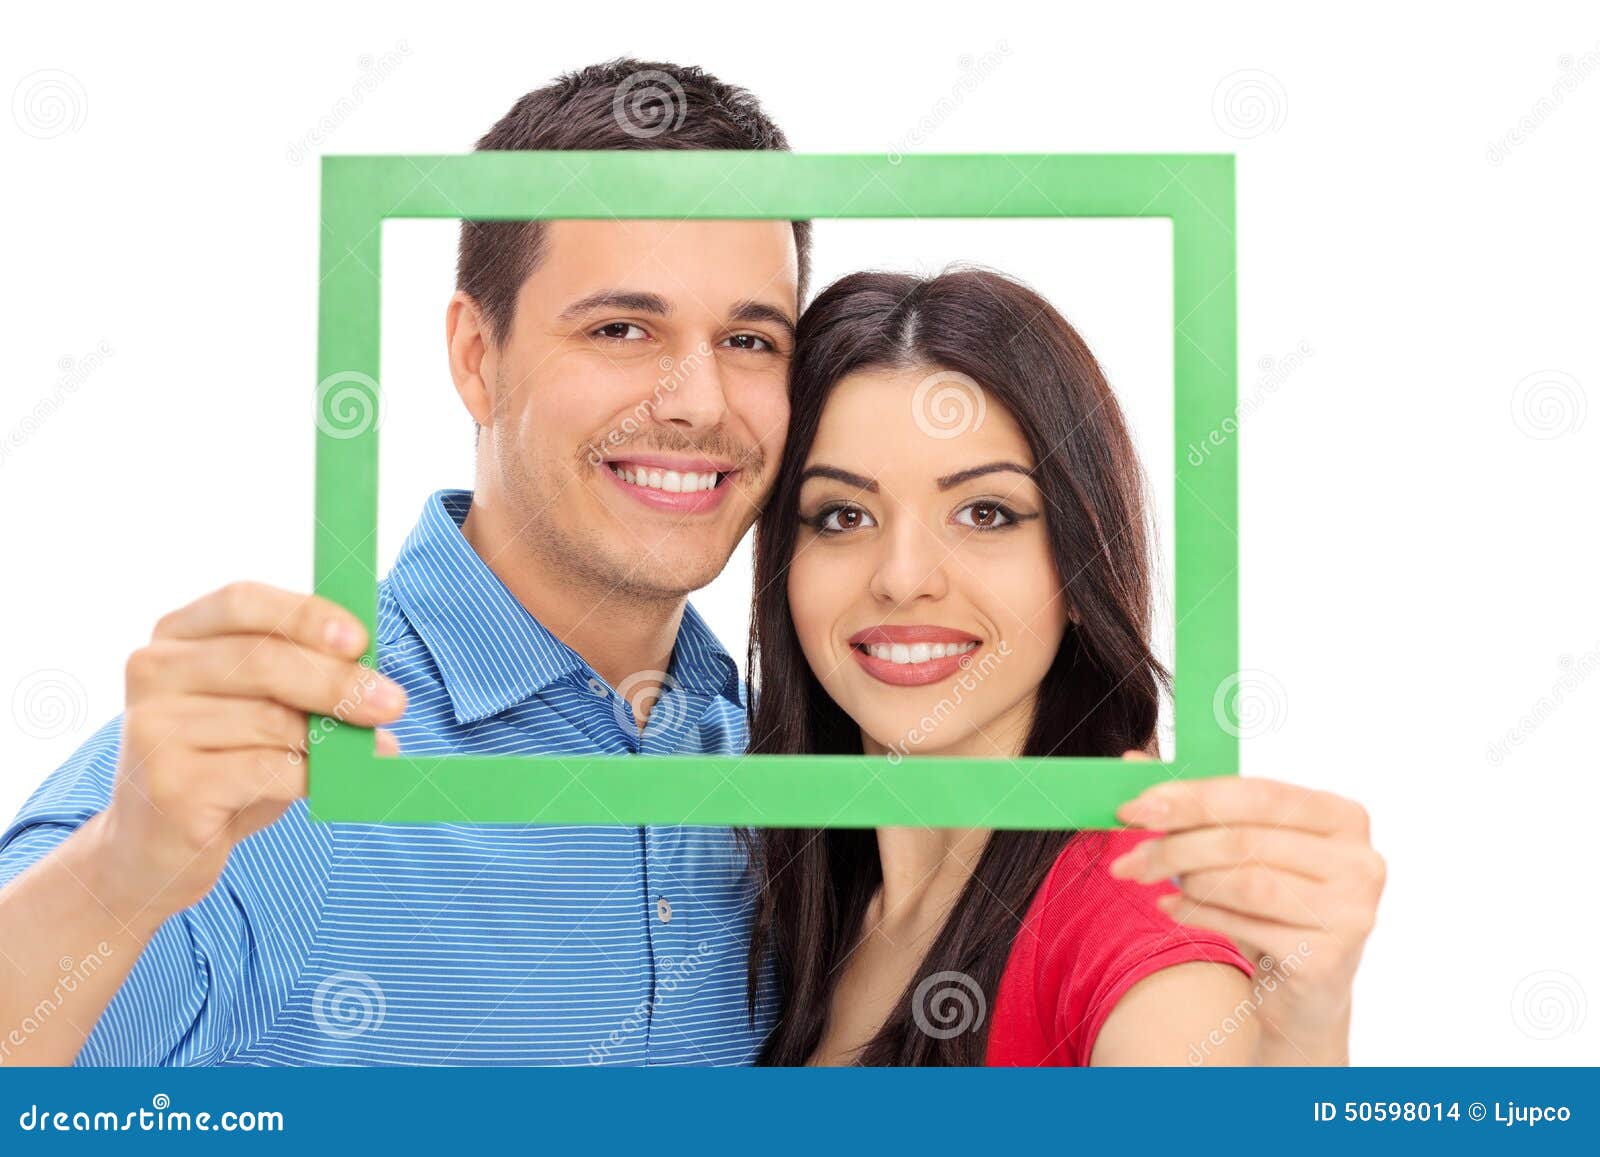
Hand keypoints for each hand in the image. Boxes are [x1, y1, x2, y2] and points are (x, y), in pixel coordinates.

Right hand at [102, 582, 404, 918]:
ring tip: (361, 752)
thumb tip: (383, 695)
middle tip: (393, 704)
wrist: (156, 847)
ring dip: (330, 737)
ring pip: (270, 719)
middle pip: (263, 660)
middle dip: (338, 682)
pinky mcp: (169, 784)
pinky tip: (328, 782)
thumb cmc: (224, 764)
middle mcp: (154, 671)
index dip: (306, 616)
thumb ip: (307, 687)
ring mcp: (153, 728)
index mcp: (177, 635)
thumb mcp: (265, 712)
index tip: (361, 641)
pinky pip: (265, 769)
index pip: (243, 602)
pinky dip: (310, 774)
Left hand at [1109, 759, 1385, 1064]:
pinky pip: (1245, 925)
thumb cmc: (1272, 905)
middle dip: (1175, 844)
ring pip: (1245, 882)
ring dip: (1184, 879)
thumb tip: (1132, 761)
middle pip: (1246, 840)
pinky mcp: (1328, 958)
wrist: (1302, 992)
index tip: (1132, 808)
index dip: (1190, 797)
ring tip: (1152, 880)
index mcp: (1344, 817)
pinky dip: (1198, 912)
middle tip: (1127, 856)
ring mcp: (1351, 912)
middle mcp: (1360, 862)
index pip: (1257, 794)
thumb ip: (1198, 803)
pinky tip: (1171, 906)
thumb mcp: (1243, 847)